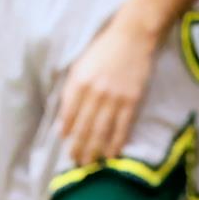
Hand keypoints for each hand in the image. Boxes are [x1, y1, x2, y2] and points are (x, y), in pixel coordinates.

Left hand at [57, 12, 158, 165]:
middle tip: (77, 162)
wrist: (134, 36)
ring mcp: (114, 98)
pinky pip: (122, 127)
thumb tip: (64, 121)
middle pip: (83, 128)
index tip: (66, 144)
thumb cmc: (105, 49)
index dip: (67, 132)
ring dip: (95, 150)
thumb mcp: (81, 65)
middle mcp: (95, 92)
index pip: (68, 114)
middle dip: (79, 148)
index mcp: (79, 81)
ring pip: (101, 131)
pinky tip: (112, 154)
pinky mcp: (132, 100)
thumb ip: (71, 90)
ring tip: (91, 163)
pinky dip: (116, 143)